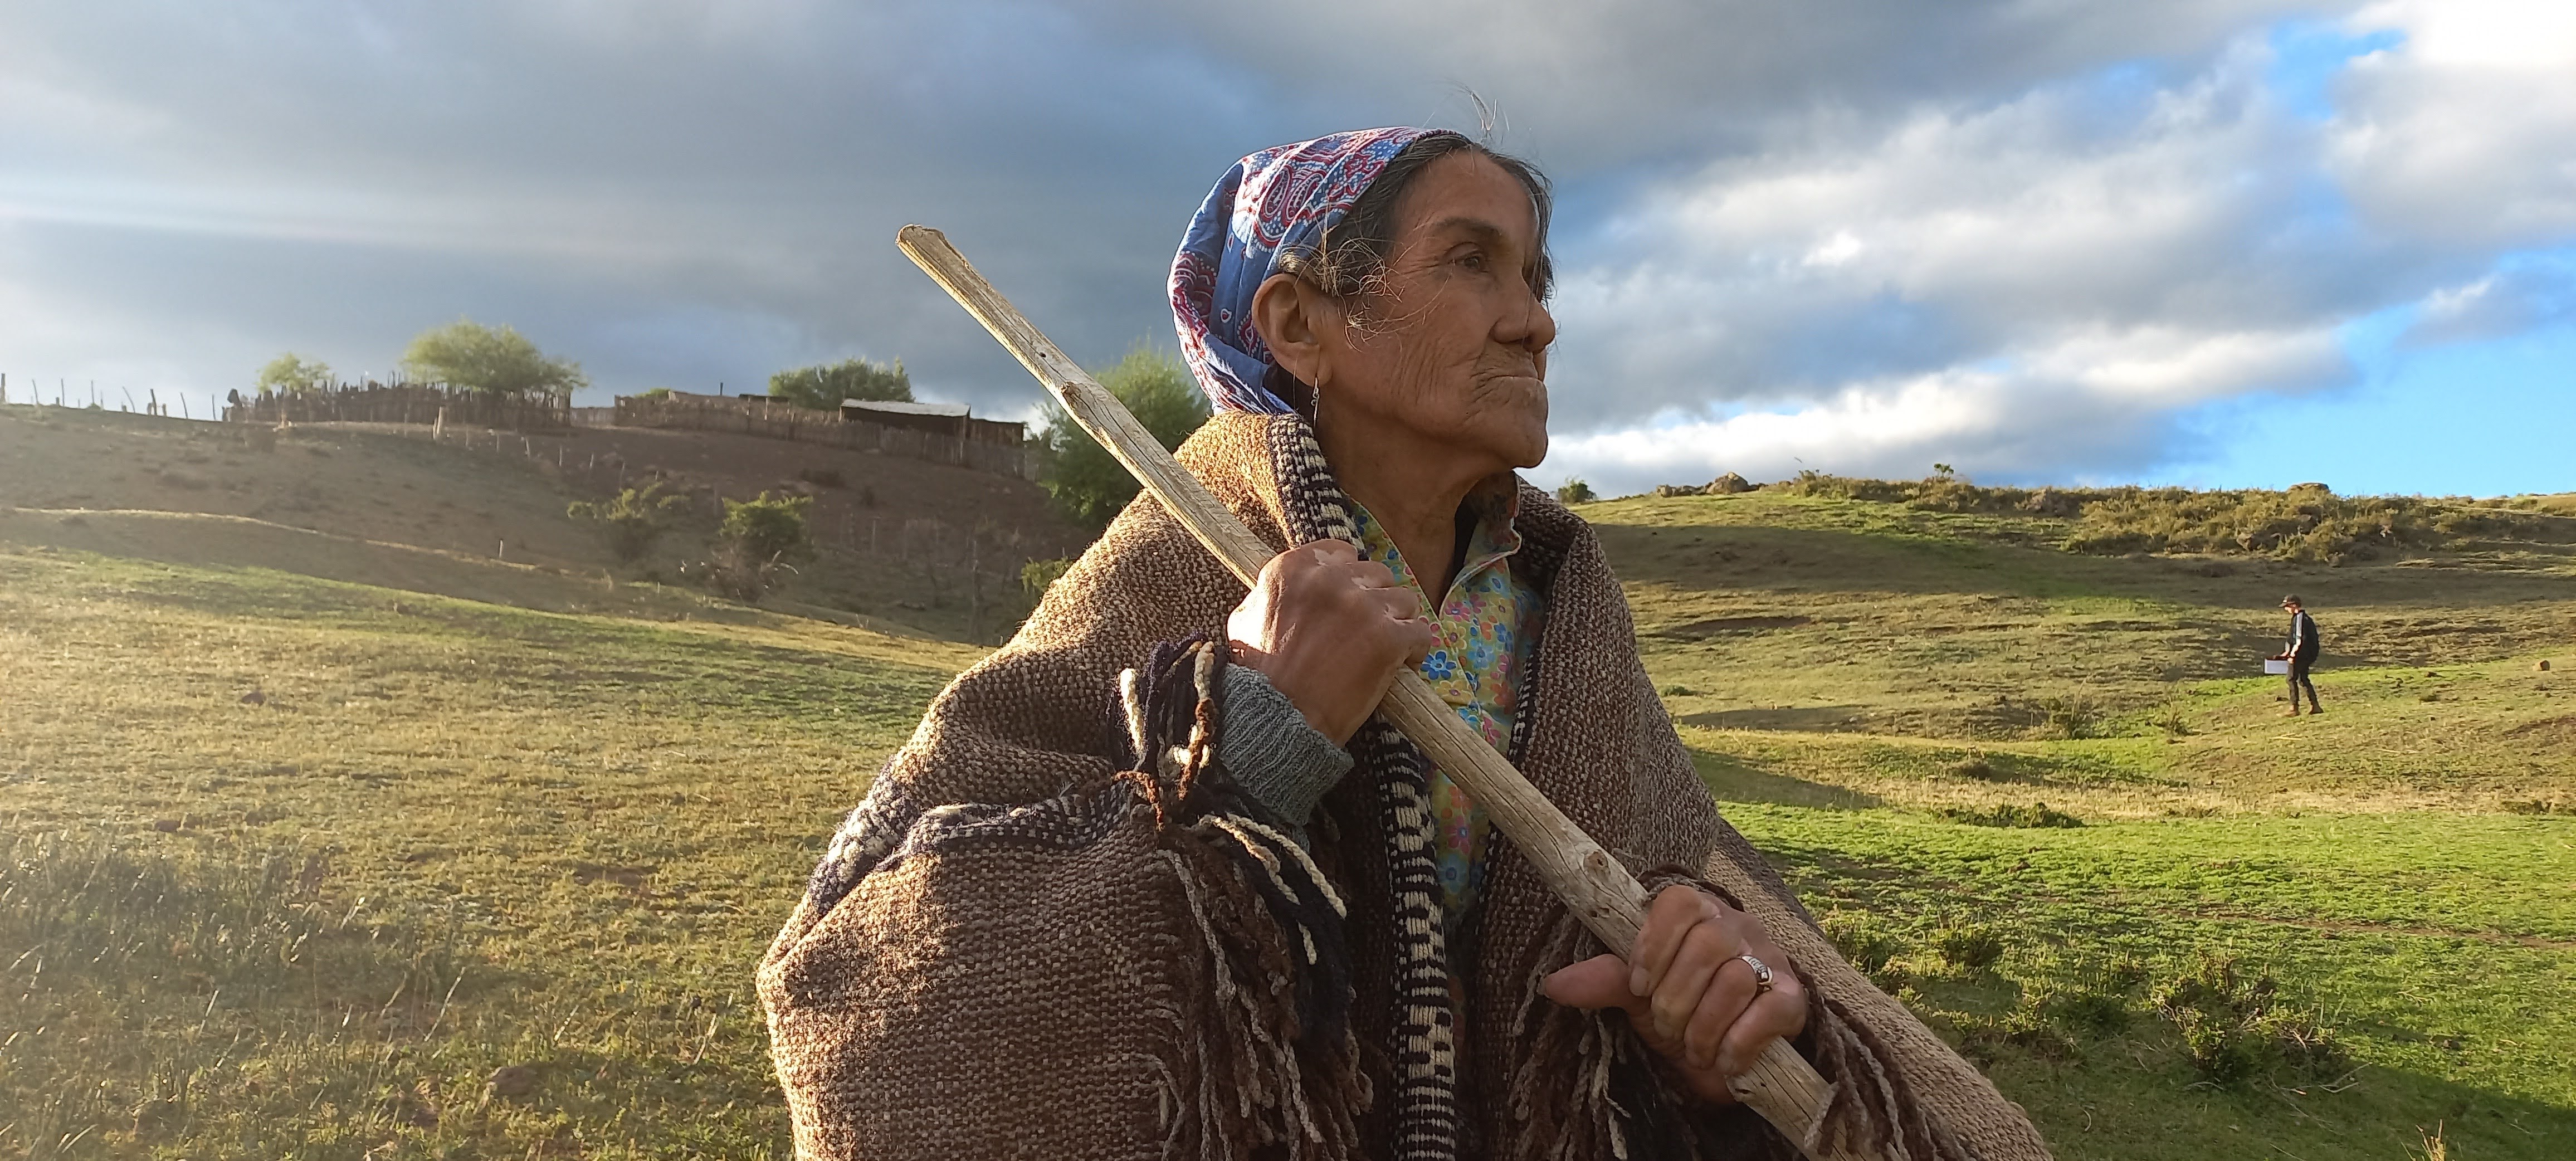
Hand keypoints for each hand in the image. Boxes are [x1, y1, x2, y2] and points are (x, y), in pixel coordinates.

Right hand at [1227, 540, 1436, 744]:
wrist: (1277, 721)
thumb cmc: (1258, 677)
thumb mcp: (1245, 621)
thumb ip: (1271, 593)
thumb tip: (1295, 583)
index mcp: (1293, 570)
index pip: (1342, 553)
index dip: (1349, 577)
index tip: (1349, 599)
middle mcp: (1329, 580)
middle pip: (1377, 574)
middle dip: (1375, 601)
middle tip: (1365, 631)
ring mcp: (1362, 607)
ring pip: (1404, 600)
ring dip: (1397, 623)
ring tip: (1384, 650)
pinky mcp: (1388, 638)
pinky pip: (1421, 633)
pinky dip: (1414, 650)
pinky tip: (1400, 664)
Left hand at [1541, 885, 1807, 1104]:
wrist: (1725, 1061)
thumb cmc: (1680, 1013)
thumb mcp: (1638, 997)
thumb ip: (1604, 981)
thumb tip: (1552, 984)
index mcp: (1699, 915)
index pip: (1679, 902)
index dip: (1654, 944)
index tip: (1637, 986)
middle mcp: (1738, 929)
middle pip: (1707, 943)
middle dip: (1675, 998)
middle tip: (1665, 1027)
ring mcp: (1771, 961)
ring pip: (1735, 979)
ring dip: (1703, 1026)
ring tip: (1692, 1047)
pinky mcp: (1794, 1000)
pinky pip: (1769, 1010)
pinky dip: (1739, 1042)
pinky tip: (1724, 1059)